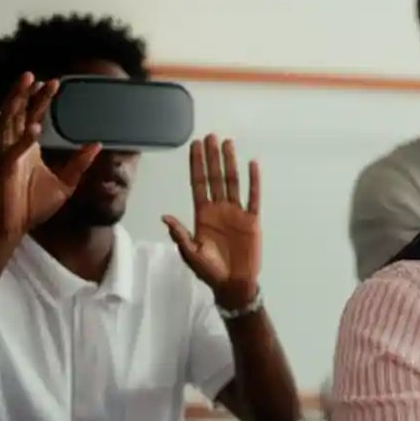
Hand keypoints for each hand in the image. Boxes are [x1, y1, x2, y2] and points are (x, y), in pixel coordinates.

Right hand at [0, 73, 100, 237]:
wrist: (16, 226)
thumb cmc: (34, 205)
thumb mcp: (66, 182)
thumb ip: (80, 163)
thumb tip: (97, 145)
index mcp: (29, 148)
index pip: (34, 117)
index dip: (41, 101)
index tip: (53, 84)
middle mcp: (16, 147)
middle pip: (19, 113)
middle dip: (28, 94)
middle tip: (39, 77)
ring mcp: (7, 155)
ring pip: (8, 121)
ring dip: (17, 102)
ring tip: (27, 85)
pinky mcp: (4, 169)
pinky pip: (13, 150)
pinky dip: (24, 139)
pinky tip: (34, 129)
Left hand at [164, 134, 261, 307]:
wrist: (233, 283)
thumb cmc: (210, 271)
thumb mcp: (191, 253)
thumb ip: (180, 234)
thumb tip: (165, 216)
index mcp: (202, 214)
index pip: (198, 183)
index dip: (196, 165)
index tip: (194, 146)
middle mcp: (218, 208)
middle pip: (215, 177)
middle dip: (211, 157)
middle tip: (210, 137)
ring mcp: (236, 212)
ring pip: (233, 182)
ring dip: (230, 162)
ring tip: (227, 143)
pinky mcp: (252, 220)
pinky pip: (253, 196)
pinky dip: (253, 181)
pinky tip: (252, 164)